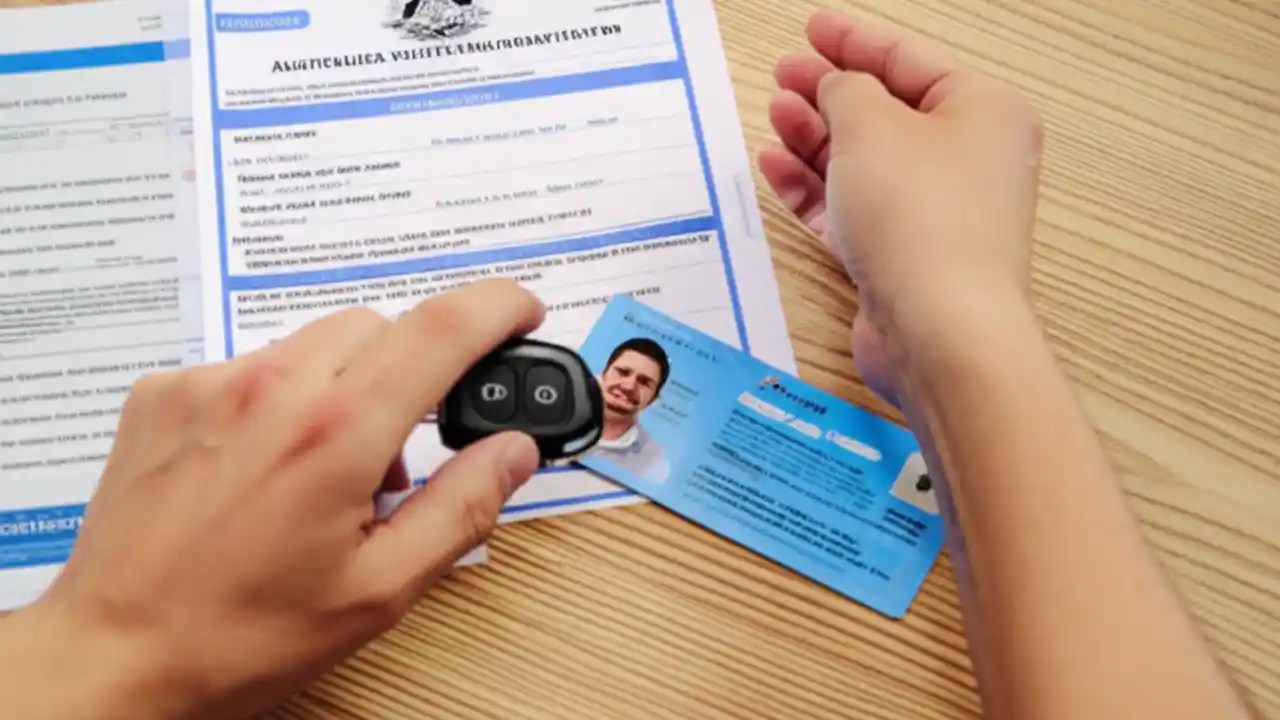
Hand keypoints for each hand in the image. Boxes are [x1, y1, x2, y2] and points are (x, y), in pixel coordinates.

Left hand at [2, 279, 544, 719]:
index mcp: (336, 435)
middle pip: (382, 328)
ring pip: (316, 343)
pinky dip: (279, 397)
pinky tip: (264, 464)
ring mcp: (211, 384)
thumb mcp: (379, 589)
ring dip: (345, 385)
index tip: (521, 310)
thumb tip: (513, 452)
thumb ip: (461, 508)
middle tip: (396, 455)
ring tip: (324, 470)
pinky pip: (252, 363)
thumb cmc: (240, 635)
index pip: (442, 329)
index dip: (498, 307)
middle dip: (413, 372)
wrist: (117, 654)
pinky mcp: (166, 393)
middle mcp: (271, 389)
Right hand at [760, 10, 1042, 404]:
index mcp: (984, 110)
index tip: (814, 28)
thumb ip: (844, 90)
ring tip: (776, 114)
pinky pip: (852, 209)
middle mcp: (967, 160)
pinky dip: (815, 188)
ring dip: (816, 137)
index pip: (910, 58)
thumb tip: (833, 87)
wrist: (938, 329)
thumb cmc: (926, 223)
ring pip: (865, 161)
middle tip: (785, 74)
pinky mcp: (904, 257)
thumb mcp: (871, 125)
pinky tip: (778, 168)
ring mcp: (936, 212)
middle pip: (886, 110)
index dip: (855, 39)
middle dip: (829, 90)